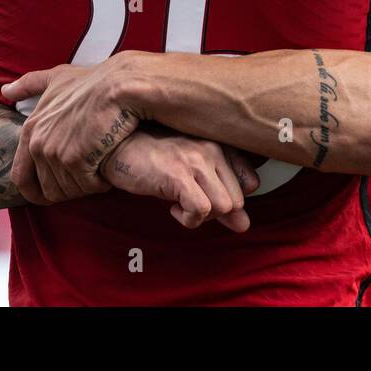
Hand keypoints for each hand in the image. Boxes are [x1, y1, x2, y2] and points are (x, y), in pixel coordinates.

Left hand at [2, 57, 142, 204]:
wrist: (118, 86)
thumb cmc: (92, 81)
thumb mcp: (57, 78)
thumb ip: (30, 84)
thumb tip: (7, 90)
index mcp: (31, 130)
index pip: (21, 177)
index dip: (35, 191)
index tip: (50, 195)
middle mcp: (38, 144)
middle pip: (48, 188)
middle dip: (69, 188)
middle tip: (88, 178)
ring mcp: (56, 153)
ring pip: (69, 190)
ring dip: (85, 186)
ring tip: (100, 172)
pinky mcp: (76, 161)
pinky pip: (87, 186)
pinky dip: (99, 184)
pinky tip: (109, 172)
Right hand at [104, 130, 260, 231]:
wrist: (119, 150)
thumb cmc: (155, 161)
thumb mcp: (193, 177)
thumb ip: (221, 198)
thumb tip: (244, 225)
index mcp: (220, 145)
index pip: (251, 182)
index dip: (232, 200)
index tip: (208, 198)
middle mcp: (213, 149)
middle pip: (237, 199)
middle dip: (215, 212)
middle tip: (190, 204)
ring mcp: (197, 161)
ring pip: (224, 206)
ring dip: (202, 216)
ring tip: (181, 205)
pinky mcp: (179, 175)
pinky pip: (201, 210)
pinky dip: (189, 219)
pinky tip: (174, 208)